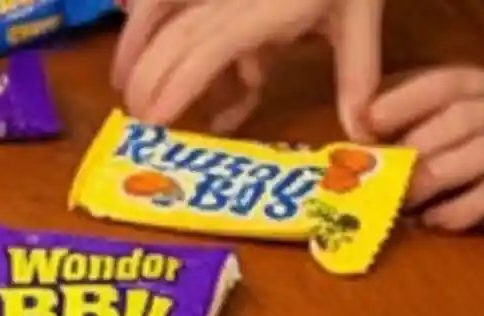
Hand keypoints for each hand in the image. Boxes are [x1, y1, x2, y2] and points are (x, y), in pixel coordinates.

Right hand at [112, 0, 383, 137]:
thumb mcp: (360, 19)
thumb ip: (358, 78)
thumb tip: (362, 135)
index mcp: (269, 9)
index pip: (210, 48)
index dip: (178, 84)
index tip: (156, 119)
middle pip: (177, 34)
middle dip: (148, 77)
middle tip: (135, 119)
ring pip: (162, 6)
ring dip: (136, 43)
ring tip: (121, 83)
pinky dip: (144, 9)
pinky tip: (125, 15)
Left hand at [367, 67, 483, 230]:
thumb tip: (453, 159)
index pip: (454, 80)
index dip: (406, 98)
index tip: (367, 120)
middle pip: (456, 116)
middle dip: (410, 145)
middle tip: (376, 175)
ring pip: (475, 151)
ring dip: (430, 178)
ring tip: (401, 203)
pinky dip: (467, 208)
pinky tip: (444, 223)